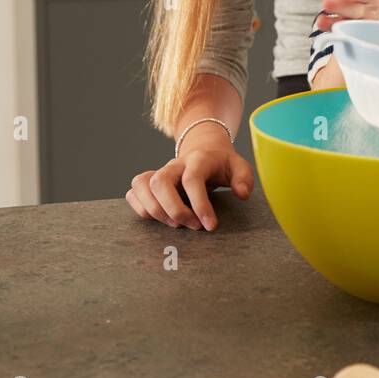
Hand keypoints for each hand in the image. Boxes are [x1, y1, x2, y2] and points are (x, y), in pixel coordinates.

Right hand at [126, 127, 252, 231]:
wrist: (205, 151)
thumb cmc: (222, 164)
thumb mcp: (239, 167)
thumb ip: (244, 179)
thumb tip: (242, 194)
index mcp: (198, 159)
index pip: (192, 179)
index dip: (200, 205)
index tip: (210, 225)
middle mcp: (174, 164)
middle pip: (160, 182)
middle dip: (174, 210)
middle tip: (193, 226)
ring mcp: (159, 172)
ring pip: (142, 185)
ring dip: (155, 210)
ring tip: (176, 225)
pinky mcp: (148, 182)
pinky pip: (133, 192)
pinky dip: (141, 208)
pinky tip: (160, 218)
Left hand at [314, 0, 378, 30]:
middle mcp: (371, 13)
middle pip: (355, 9)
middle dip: (342, 6)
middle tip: (326, 2)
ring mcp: (361, 27)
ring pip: (348, 24)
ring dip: (334, 20)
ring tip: (321, 19)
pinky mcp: (352, 37)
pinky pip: (342, 35)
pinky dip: (333, 31)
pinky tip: (321, 25)